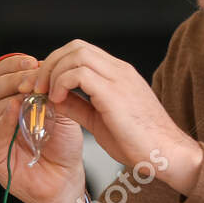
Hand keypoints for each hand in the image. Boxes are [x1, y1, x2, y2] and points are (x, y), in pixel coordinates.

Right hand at [0, 53, 88, 202]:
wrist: (64, 177)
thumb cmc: (61, 145)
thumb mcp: (61, 110)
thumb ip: (49, 91)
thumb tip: (43, 70)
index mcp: (9, 99)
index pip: (3, 74)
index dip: (15, 65)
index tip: (34, 62)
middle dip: (14, 80)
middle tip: (33, 80)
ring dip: (9, 97)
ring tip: (27, 95)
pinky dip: (1, 120)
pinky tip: (13, 110)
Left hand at [31, 40, 200, 193]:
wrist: (168, 156)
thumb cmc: (139, 142)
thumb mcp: (99, 120)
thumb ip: (77, 105)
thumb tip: (54, 98)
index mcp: (117, 75)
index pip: (80, 51)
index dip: (55, 63)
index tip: (39, 82)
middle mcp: (119, 71)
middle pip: (76, 46)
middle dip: (49, 63)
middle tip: (35, 86)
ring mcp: (119, 78)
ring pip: (76, 54)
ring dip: (53, 72)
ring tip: (45, 94)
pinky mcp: (115, 93)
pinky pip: (80, 73)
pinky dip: (62, 83)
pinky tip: (58, 100)